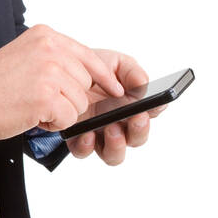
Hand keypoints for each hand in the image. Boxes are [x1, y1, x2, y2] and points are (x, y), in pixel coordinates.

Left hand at [65, 49, 166, 164]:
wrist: (61, 71)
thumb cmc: (92, 69)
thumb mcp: (114, 63)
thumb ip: (132, 72)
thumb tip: (144, 85)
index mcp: (133, 105)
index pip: (152, 111)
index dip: (155, 110)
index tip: (151, 105)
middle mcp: (120, 124)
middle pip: (137, 138)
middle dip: (139, 130)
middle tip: (135, 118)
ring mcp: (100, 134)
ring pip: (115, 155)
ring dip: (117, 145)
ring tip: (112, 128)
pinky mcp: (78, 139)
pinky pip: (84, 152)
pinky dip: (87, 147)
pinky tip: (87, 134)